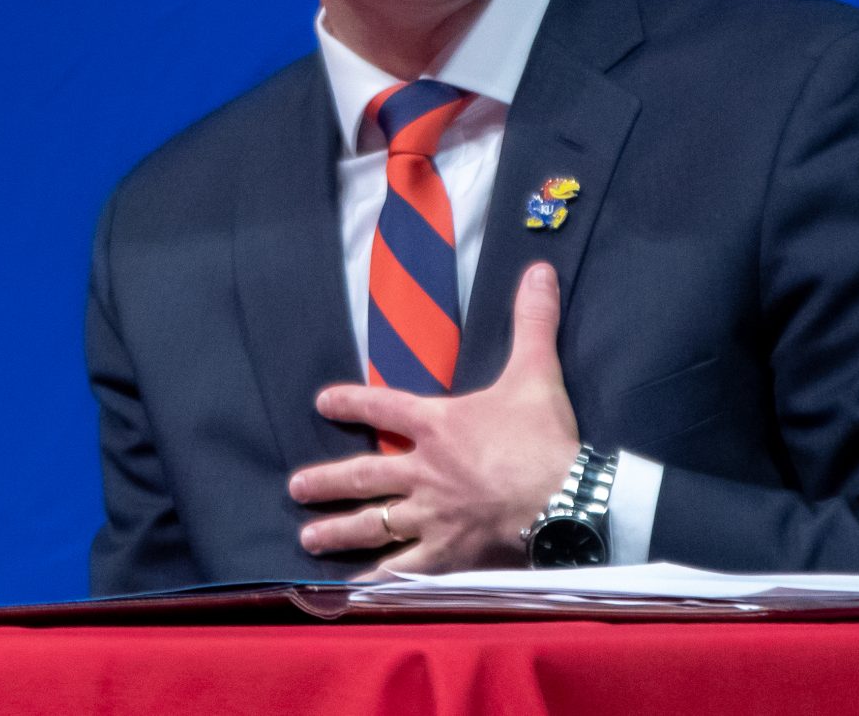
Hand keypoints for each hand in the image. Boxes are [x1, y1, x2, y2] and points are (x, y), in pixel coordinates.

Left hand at [289, 260, 579, 574]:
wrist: (563, 501)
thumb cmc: (543, 437)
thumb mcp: (536, 372)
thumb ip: (533, 321)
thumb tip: (538, 270)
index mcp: (438, 425)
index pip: (384, 407)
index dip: (351, 401)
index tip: (322, 402)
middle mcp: (423, 471)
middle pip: (363, 475)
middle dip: (325, 480)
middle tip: (296, 486)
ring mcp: (431, 516)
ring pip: (373, 523)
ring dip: (338, 529)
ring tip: (309, 537)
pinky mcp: (446, 553)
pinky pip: (403, 569)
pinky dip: (379, 580)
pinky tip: (356, 588)